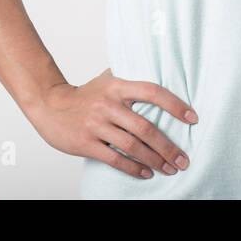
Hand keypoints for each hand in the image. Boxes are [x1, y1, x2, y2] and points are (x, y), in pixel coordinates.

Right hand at [27, 68, 196, 179]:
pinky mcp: (86, 143)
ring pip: (133, 145)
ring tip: (170, 169)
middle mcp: (108, 104)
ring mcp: (96, 125)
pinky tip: (146, 173)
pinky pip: (115, 159)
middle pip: (145, 127)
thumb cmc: (83, 94)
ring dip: (155, 160)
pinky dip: (134, 168)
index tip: (192, 118)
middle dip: (168, 146)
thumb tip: (158, 67)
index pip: (152, 92)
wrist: (48, 105)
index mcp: (117, 86)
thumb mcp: (106, 79)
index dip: (174, 104)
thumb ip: (129, 76)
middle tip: (183, 159)